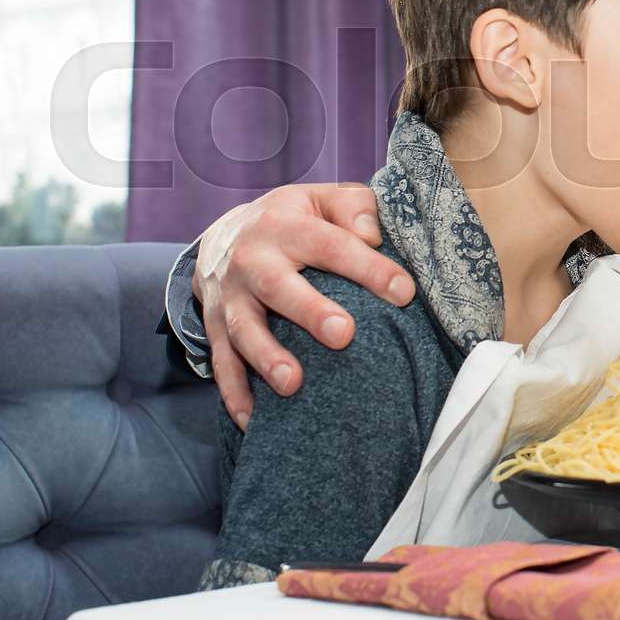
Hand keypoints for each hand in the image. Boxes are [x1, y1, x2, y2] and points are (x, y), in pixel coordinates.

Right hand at [196, 183, 414, 429]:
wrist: (223, 234)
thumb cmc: (294, 219)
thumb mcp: (322, 198)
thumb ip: (354, 207)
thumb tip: (372, 235)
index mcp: (285, 225)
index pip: (331, 244)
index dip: (368, 267)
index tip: (404, 292)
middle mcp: (251, 260)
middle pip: (278, 286)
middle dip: (309, 311)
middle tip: (344, 334)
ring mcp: (230, 298)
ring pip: (245, 330)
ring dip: (267, 358)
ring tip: (293, 384)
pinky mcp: (216, 329)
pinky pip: (222, 365)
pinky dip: (235, 394)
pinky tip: (254, 421)